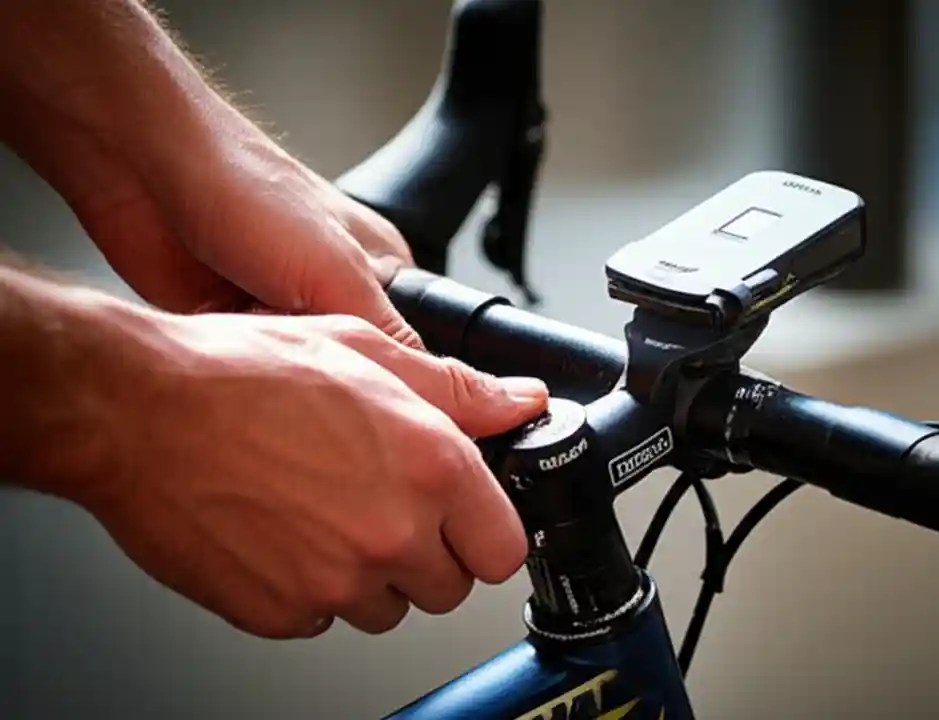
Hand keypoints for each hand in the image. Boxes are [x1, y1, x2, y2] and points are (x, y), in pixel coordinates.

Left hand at [4, 95, 420, 345]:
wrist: (141, 166)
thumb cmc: (246, 187)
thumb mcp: (336, 269)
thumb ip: (385, 332)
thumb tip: (421, 385)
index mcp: (379, 269)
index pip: (408, 346)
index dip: (391, 375)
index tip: (368, 388)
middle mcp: (331, 288)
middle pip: (349, 365)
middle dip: (326, 371)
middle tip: (305, 356)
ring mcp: (277, 305)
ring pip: (296, 371)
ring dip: (277, 368)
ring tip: (260, 342)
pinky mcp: (227, 320)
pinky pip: (249, 368)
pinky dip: (239, 365)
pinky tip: (230, 348)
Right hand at [81, 310, 546, 637]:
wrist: (137, 410)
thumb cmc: (242, 372)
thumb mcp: (366, 351)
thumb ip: (458, 389)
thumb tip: (521, 400)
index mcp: (431, 466)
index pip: (503, 549)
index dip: (482, 533)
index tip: (461, 520)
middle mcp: (393, 532)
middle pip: (448, 587)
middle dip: (426, 554)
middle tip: (380, 505)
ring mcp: (335, 581)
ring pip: (385, 608)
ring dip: (367, 574)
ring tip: (321, 510)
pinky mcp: (279, 612)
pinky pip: (318, 619)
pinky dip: (306, 588)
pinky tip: (281, 532)